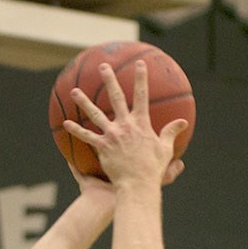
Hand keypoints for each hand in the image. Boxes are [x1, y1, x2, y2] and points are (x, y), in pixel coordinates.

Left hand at [64, 61, 186, 187]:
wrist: (138, 184)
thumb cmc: (153, 169)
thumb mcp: (165, 149)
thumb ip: (171, 133)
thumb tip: (182, 122)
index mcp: (141, 123)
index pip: (142, 96)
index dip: (141, 78)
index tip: (140, 64)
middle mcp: (125, 125)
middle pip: (116, 97)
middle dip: (110, 80)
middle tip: (103, 66)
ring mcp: (112, 135)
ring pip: (96, 114)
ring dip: (84, 101)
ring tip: (74, 91)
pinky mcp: (102, 147)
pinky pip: (87, 137)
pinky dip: (76, 130)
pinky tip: (65, 124)